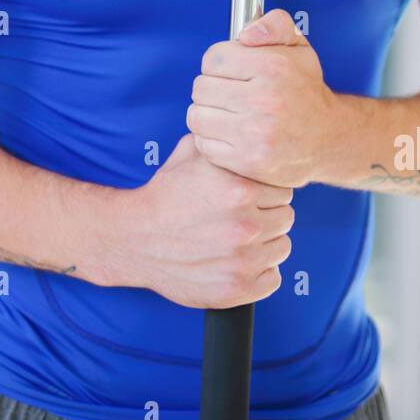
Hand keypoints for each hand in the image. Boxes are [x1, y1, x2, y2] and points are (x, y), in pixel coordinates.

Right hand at [130, 133, 293, 309]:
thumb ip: (226, 143)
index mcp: (240, 190)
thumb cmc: (164, 195)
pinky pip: (272, 279)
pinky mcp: (238, 289)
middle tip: (242, 218)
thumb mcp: (191, 154)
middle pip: (286, 217)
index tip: (249, 195)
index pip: (283, 189)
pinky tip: (236, 261)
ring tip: (237, 239)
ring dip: (265, 244)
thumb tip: (249, 131)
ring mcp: (243, 261)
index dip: (266, 190)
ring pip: (282, 248)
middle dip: (267, 215)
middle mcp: (246, 226)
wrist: (133, 238)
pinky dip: (259, 272)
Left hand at [185, 7, 335, 188]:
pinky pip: (204, 144)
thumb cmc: (306, 90)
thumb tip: (244, 35)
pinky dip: (211, 139)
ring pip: (197, 116)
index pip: (213, 58)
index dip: (219, 63)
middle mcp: (264, 101)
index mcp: (273, 68)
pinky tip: (230, 134)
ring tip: (226, 113)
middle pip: (200, 88)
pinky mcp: (247, 161)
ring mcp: (255, 134)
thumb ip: (273, 25)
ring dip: (206, 114)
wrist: (329, 139)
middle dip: (211, 88)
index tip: (232, 71)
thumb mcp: (299, 46)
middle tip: (229, 93)